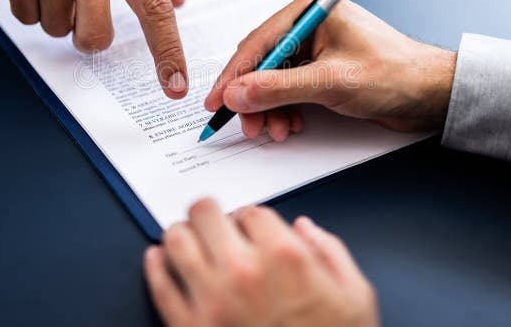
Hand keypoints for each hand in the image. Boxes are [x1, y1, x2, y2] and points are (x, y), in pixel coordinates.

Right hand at [0, 0, 187, 97]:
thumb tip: (175, 1)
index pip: (155, 9)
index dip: (167, 53)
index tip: (174, 88)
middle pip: (95, 36)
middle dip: (88, 37)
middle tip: (83, 12)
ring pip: (55, 29)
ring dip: (55, 14)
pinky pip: (24, 16)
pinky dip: (29, 5)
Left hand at [143, 199, 378, 326]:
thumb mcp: (355, 296)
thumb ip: (330, 252)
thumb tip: (306, 229)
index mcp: (285, 257)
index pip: (251, 210)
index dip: (249, 217)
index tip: (248, 227)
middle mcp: (244, 271)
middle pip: (206, 213)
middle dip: (210, 214)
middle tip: (211, 221)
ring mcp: (213, 300)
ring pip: (176, 241)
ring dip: (181, 234)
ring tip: (187, 238)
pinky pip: (160, 286)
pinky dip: (155, 266)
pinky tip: (160, 260)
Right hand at [205, 0, 456, 139]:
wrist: (432, 94)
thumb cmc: (394, 76)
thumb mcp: (330, 82)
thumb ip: (278, 88)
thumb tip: (235, 94)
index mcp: (312, 8)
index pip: (259, 41)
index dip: (234, 74)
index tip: (217, 101)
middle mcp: (310, 22)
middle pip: (262, 61)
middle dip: (254, 96)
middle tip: (250, 125)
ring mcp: (316, 45)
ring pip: (273, 78)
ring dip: (269, 107)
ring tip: (277, 130)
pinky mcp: (322, 66)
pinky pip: (289, 87)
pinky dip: (284, 108)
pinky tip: (291, 124)